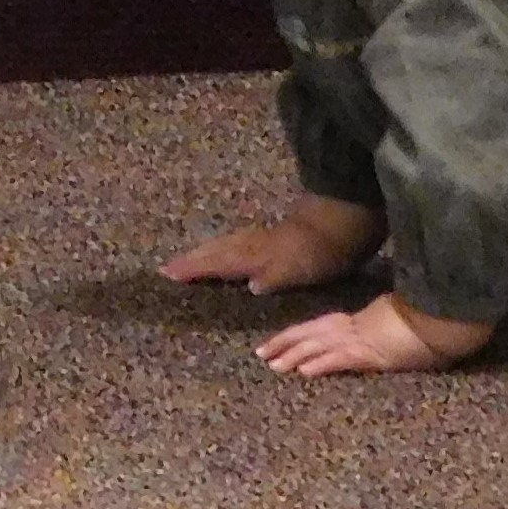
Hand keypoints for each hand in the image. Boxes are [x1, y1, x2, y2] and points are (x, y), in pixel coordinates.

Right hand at [161, 194, 384, 293]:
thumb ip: (272, 277)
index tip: (167, 273)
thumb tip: (250, 286)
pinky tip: (225, 253)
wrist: (340, 222)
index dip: (193, 269)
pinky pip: (234, 243)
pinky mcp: (270, 237)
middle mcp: (250, 244)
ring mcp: (260, 238)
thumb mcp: (299, 268)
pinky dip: (221, 249)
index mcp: (253, 255)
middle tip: (168, 267)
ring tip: (189, 261)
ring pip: (223, 245)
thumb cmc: (319, 252)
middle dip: (192, 260)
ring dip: (204, 253)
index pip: (216, 262)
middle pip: (214, 251)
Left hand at [259, 291, 491, 377]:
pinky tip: (303, 372)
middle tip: (261, 354)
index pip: (319, 328)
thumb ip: (378, 330)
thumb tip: (373, 336)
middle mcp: (354, 328)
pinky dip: (320, 364)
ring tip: (272, 365)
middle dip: (284, 343)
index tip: (276, 343)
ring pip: (318, 346)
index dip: (296, 335)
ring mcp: (361, 339)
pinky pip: (340, 359)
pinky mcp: (371, 352)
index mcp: (358, 322)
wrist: (441, 318)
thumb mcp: (395, 324)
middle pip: (310, 334)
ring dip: (293, 355)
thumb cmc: (425, 322)